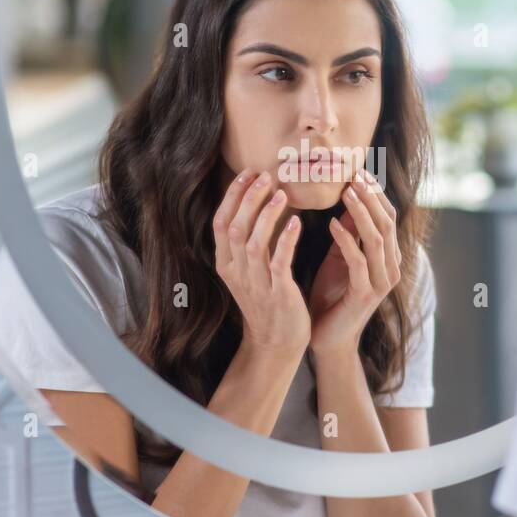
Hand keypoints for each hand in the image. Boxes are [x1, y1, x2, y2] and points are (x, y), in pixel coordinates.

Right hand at [213, 169, 308, 359]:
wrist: (277, 342)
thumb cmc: (268, 301)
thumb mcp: (249, 271)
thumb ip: (249, 241)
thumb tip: (258, 203)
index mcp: (226, 264)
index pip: (220, 223)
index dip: (232, 196)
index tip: (247, 173)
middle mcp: (236, 272)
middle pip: (235, 227)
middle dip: (249, 198)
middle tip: (265, 176)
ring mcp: (255, 283)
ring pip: (254, 241)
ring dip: (267, 214)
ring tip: (281, 193)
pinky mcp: (277, 293)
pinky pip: (279, 261)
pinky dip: (285, 239)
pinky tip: (296, 222)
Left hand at [309, 168, 402, 357]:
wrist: (326, 337)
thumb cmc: (331, 295)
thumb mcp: (340, 255)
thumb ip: (349, 230)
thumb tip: (349, 195)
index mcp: (388, 257)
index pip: (388, 216)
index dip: (375, 193)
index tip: (358, 171)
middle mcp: (392, 268)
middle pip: (387, 223)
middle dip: (371, 197)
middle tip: (353, 175)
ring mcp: (381, 282)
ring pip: (377, 239)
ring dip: (361, 212)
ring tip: (345, 192)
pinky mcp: (366, 294)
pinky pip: (359, 261)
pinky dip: (347, 240)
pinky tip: (332, 225)